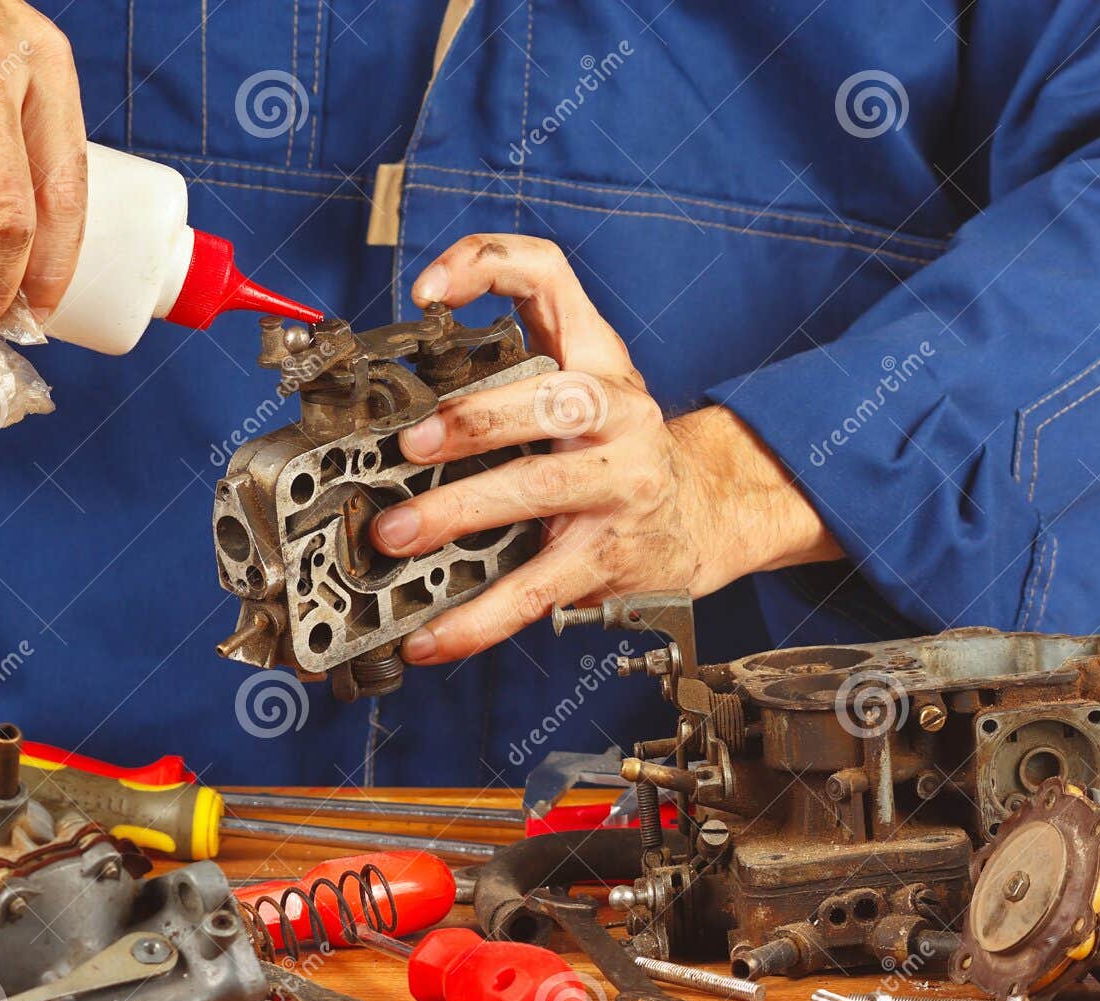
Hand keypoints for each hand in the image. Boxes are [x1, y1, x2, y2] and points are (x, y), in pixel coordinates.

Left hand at [372, 234, 840, 664]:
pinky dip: (476, 620)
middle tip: (410, 444)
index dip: (487, 266)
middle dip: (474, 420)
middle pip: (550, 398)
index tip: (428, 292)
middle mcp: (616, 412)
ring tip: (397, 535)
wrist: (702, 518)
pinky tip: (432, 635)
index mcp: (596, 359)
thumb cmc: (615, 448)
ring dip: (458, 513)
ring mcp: (617, 486)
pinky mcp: (606, 558)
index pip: (548, 278)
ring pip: (538, 491)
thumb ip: (509, 359)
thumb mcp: (581, 383)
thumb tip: (403, 370)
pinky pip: (534, 590)